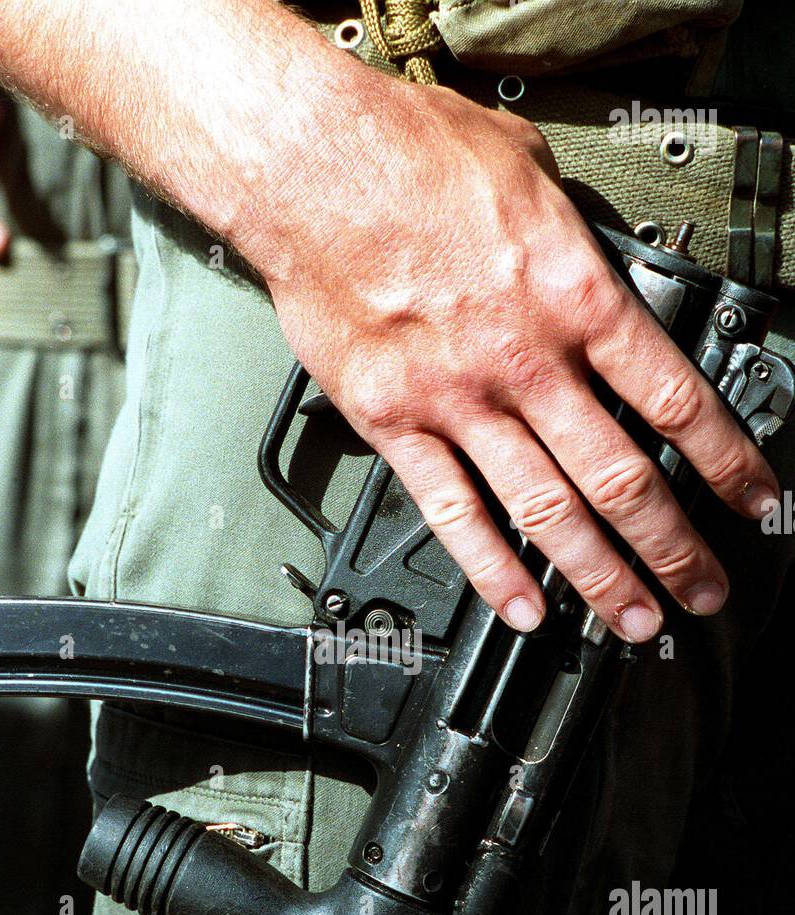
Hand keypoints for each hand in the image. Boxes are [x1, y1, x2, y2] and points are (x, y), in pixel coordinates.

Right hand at [266, 83, 778, 640]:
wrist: (307, 165)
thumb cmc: (408, 153)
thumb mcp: (527, 169)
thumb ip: (570, 237)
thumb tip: (589, 261)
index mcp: (573, 295)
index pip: (673, 398)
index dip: (724, 461)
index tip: (749, 498)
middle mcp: (524, 360)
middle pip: (620, 476)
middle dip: (672, 545)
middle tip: (700, 590)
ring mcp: (458, 400)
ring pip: (545, 510)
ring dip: (597, 575)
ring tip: (632, 618)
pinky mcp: (394, 423)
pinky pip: (451, 512)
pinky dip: (491, 569)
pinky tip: (522, 607)